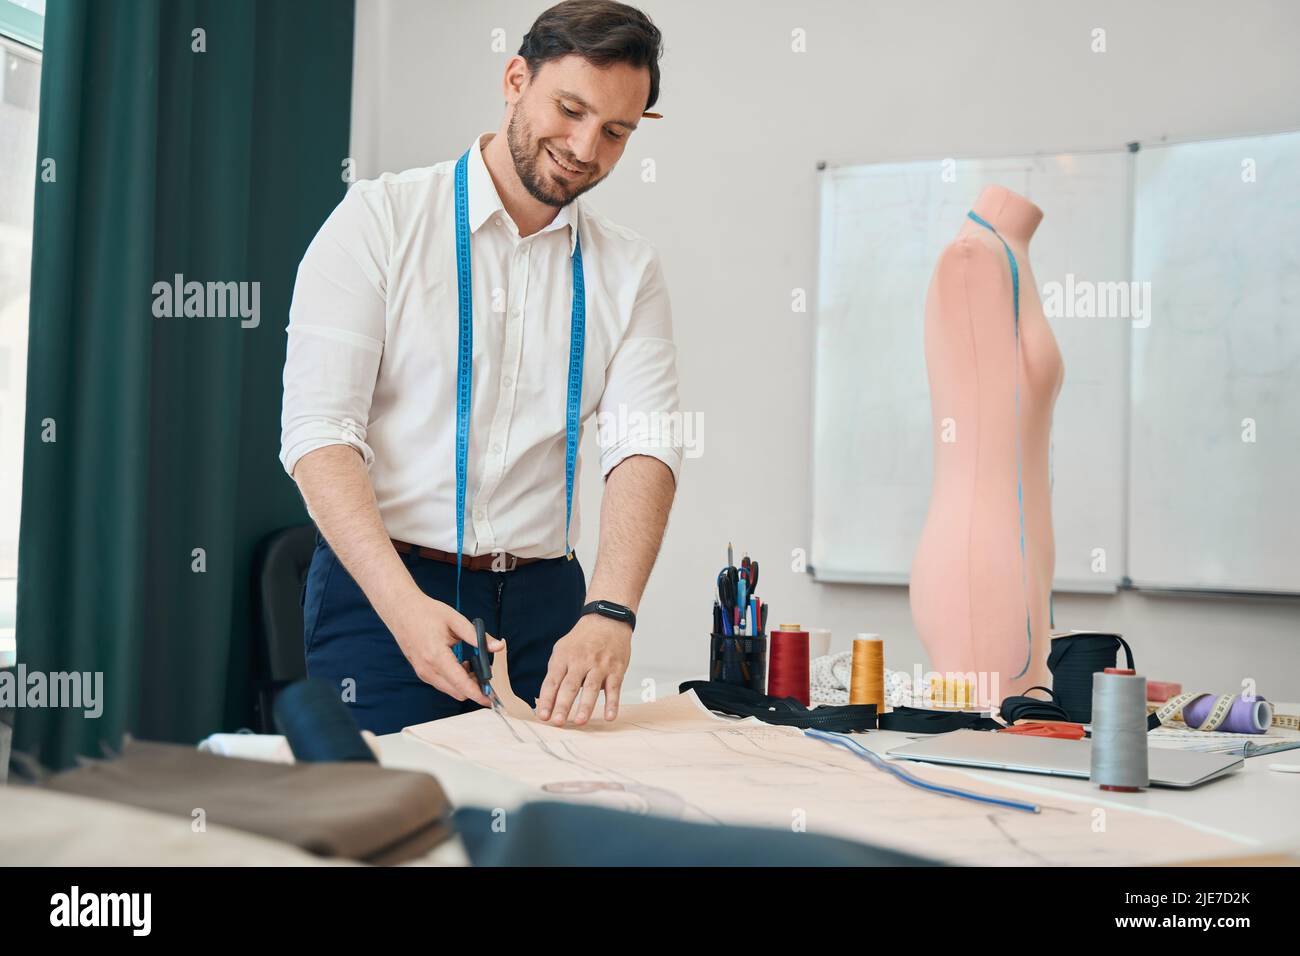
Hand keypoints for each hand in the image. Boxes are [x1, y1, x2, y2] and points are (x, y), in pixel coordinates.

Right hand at [388, 591, 503, 706]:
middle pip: (458, 692)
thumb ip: (477, 636)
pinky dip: (455, 680)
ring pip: (450, 690)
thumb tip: (498, 646)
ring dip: (465, 684)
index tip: (493, 699)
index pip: (461, 684)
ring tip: (474, 664)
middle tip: (488, 675)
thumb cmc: (426, 612)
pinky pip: (442, 684)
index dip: (479, 694)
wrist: (401, 610)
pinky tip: (461, 664)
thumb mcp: (455, 620)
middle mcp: (428, 670)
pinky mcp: (422, 672)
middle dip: (475, 688)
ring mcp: (423, 673)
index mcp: (436, 656)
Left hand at [536, 614, 630, 724]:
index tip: (543, 716)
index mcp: (564, 657)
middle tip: (557, 722)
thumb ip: (556, 672)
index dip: (547, 699)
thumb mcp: (562, 649)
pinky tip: (609, 716)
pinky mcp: (616, 669)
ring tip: (579, 722)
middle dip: (563, 705)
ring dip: (585, 706)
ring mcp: (600, 665)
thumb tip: (548, 700)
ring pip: (591, 688)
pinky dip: (612, 703)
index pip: (552, 681)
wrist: (607, 620)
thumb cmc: (583, 640)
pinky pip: (614, 688)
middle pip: (570, 686)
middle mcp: (581, 661)